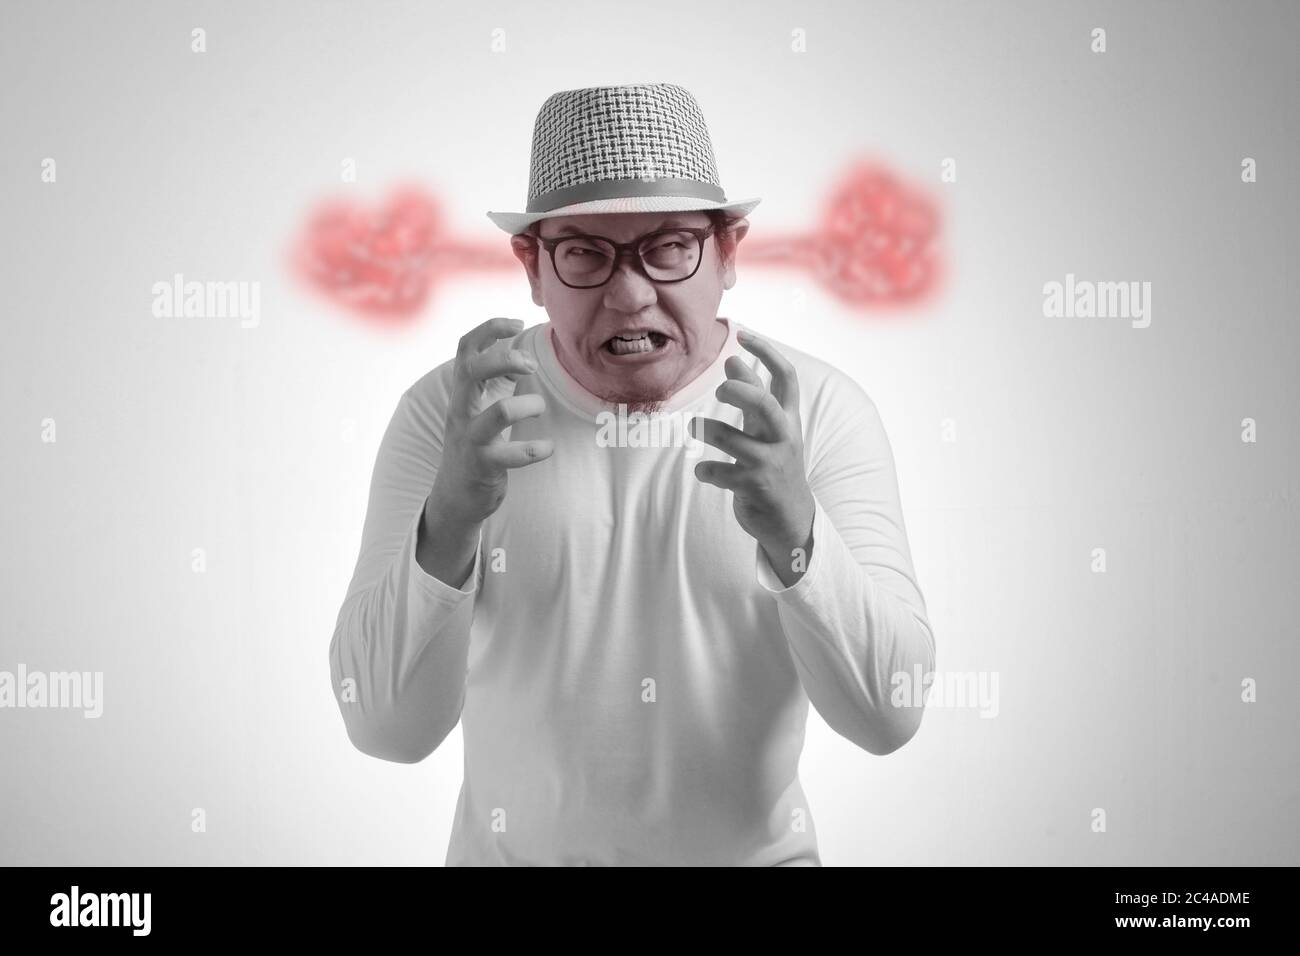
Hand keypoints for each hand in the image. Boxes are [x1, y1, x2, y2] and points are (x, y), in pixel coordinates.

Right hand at [428, 317, 553, 526]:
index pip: (465, 348)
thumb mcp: (479, 405)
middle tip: (531, 366)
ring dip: (527, 406)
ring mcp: (471, 438)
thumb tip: (523, 351)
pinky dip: (535, 449)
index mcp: (462, 391)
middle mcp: (461, 410)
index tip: (517, 323)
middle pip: (472, 370)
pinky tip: (547, 448)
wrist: (455, 494)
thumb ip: (497, 378)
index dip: (489, 328)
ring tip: (539, 407)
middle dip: (505, 359)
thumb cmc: (475, 441)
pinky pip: (511, 455)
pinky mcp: (483, 465)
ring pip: (498, 413)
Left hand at [690, 330, 814, 579]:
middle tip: (721, 389)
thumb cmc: (775, 464)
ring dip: (708, 431)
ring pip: (734, 441)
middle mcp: (782, 438)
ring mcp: (769, 464)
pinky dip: (707, 471)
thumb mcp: (770, 429)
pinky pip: (722, 474)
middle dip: (741, 392)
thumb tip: (734, 359)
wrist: (791, 519)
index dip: (766, 352)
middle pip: (765, 406)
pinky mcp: (754, 487)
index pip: (786, 377)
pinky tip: (702, 471)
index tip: (743, 335)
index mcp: (789, 419)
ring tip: (694, 428)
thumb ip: (754, 398)